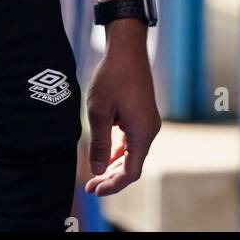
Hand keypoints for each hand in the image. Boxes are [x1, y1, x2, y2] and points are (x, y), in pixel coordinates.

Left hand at [84, 26, 160, 194]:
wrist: (126, 48)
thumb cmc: (112, 77)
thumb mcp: (99, 111)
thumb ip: (99, 143)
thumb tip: (97, 170)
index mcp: (142, 132)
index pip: (131, 172)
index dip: (112, 185)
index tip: (93, 190)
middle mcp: (149, 130)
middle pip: (132, 165)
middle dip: (111, 177)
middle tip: (90, 186)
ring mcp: (147, 122)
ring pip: (132, 153)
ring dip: (114, 165)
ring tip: (95, 174)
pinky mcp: (142, 114)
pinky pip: (132, 141)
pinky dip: (118, 151)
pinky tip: (105, 155)